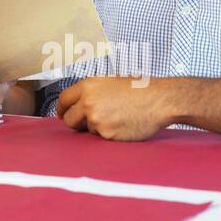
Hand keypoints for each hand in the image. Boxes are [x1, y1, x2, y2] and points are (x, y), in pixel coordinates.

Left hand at [55, 77, 173, 140]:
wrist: (159, 100)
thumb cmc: (139, 90)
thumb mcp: (109, 82)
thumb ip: (91, 92)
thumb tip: (77, 103)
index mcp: (88, 86)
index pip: (63, 100)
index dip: (62, 108)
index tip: (62, 113)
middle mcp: (88, 102)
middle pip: (68, 119)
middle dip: (75, 122)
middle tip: (85, 122)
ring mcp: (96, 119)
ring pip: (86, 129)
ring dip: (95, 128)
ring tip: (115, 118)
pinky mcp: (107, 134)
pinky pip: (101, 137)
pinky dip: (109, 134)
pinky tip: (122, 125)